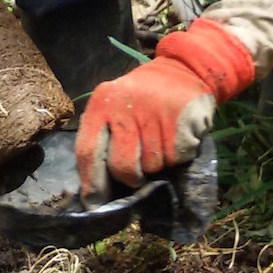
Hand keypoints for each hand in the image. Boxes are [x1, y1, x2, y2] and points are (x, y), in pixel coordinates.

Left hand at [75, 18, 255, 197]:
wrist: (185, 69)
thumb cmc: (144, 98)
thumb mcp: (116, 107)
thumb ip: (104, 141)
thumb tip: (95, 193)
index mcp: (102, 104)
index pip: (88, 151)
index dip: (91, 182)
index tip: (95, 203)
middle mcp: (125, 108)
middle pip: (122, 166)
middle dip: (130, 178)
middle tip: (137, 176)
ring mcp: (154, 114)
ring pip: (152, 165)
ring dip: (157, 164)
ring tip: (161, 141)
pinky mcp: (182, 121)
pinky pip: (175, 158)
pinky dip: (178, 155)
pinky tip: (177, 136)